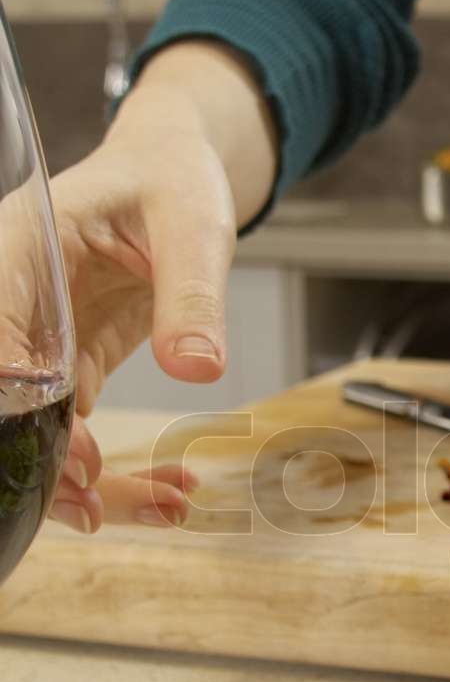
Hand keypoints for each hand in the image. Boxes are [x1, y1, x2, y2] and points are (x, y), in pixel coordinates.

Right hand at [46, 109, 237, 530]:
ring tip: (159, 507)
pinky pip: (74, 430)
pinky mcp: (68, 367)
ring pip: (38, 430)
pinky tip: (170, 490)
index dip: (18, 401)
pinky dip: (116, 471)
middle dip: (42, 461)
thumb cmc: (171, 179)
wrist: (174, 174)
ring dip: (86, 483)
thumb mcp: (192, 225)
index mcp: (15, 251)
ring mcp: (36, 341)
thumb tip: (198, 368)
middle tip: (94, 503)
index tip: (67, 451)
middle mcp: (11, 302)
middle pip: (5, 399)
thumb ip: (192, 294)